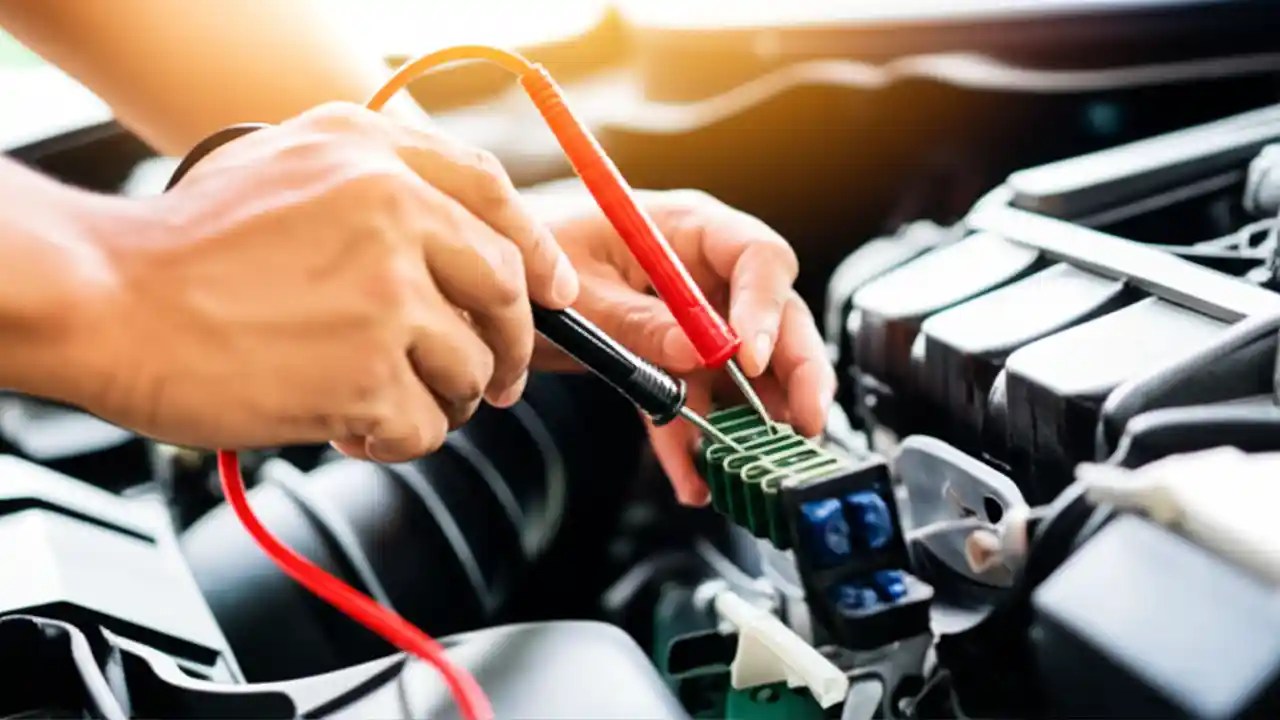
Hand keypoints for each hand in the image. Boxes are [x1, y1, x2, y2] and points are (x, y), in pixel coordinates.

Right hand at [80, 102, 577, 459]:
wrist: (110, 299)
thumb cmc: (189, 243)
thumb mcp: (290, 162)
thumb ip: (381, 179)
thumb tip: (463, 232)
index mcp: (380, 160)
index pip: (499, 200)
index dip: (538, 255)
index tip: (551, 292)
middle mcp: (397, 221)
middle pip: (507, 294)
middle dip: (510, 346)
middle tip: (498, 377)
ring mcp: (387, 302)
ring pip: (472, 371)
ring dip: (444, 399)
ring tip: (387, 397)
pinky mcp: (367, 377)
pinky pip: (426, 427)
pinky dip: (398, 439)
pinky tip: (354, 425)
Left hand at [532, 189, 835, 504]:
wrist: (500, 278)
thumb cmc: (534, 254)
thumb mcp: (577, 288)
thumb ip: (635, 320)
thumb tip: (697, 352)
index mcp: (686, 229)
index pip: (756, 257)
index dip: (765, 308)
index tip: (750, 359)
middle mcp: (702, 272)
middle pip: (773, 317)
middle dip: (795, 373)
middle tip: (804, 422)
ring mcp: (691, 319)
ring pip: (742, 371)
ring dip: (748, 421)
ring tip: (751, 464)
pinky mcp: (668, 360)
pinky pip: (691, 400)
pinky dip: (689, 441)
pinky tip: (691, 479)